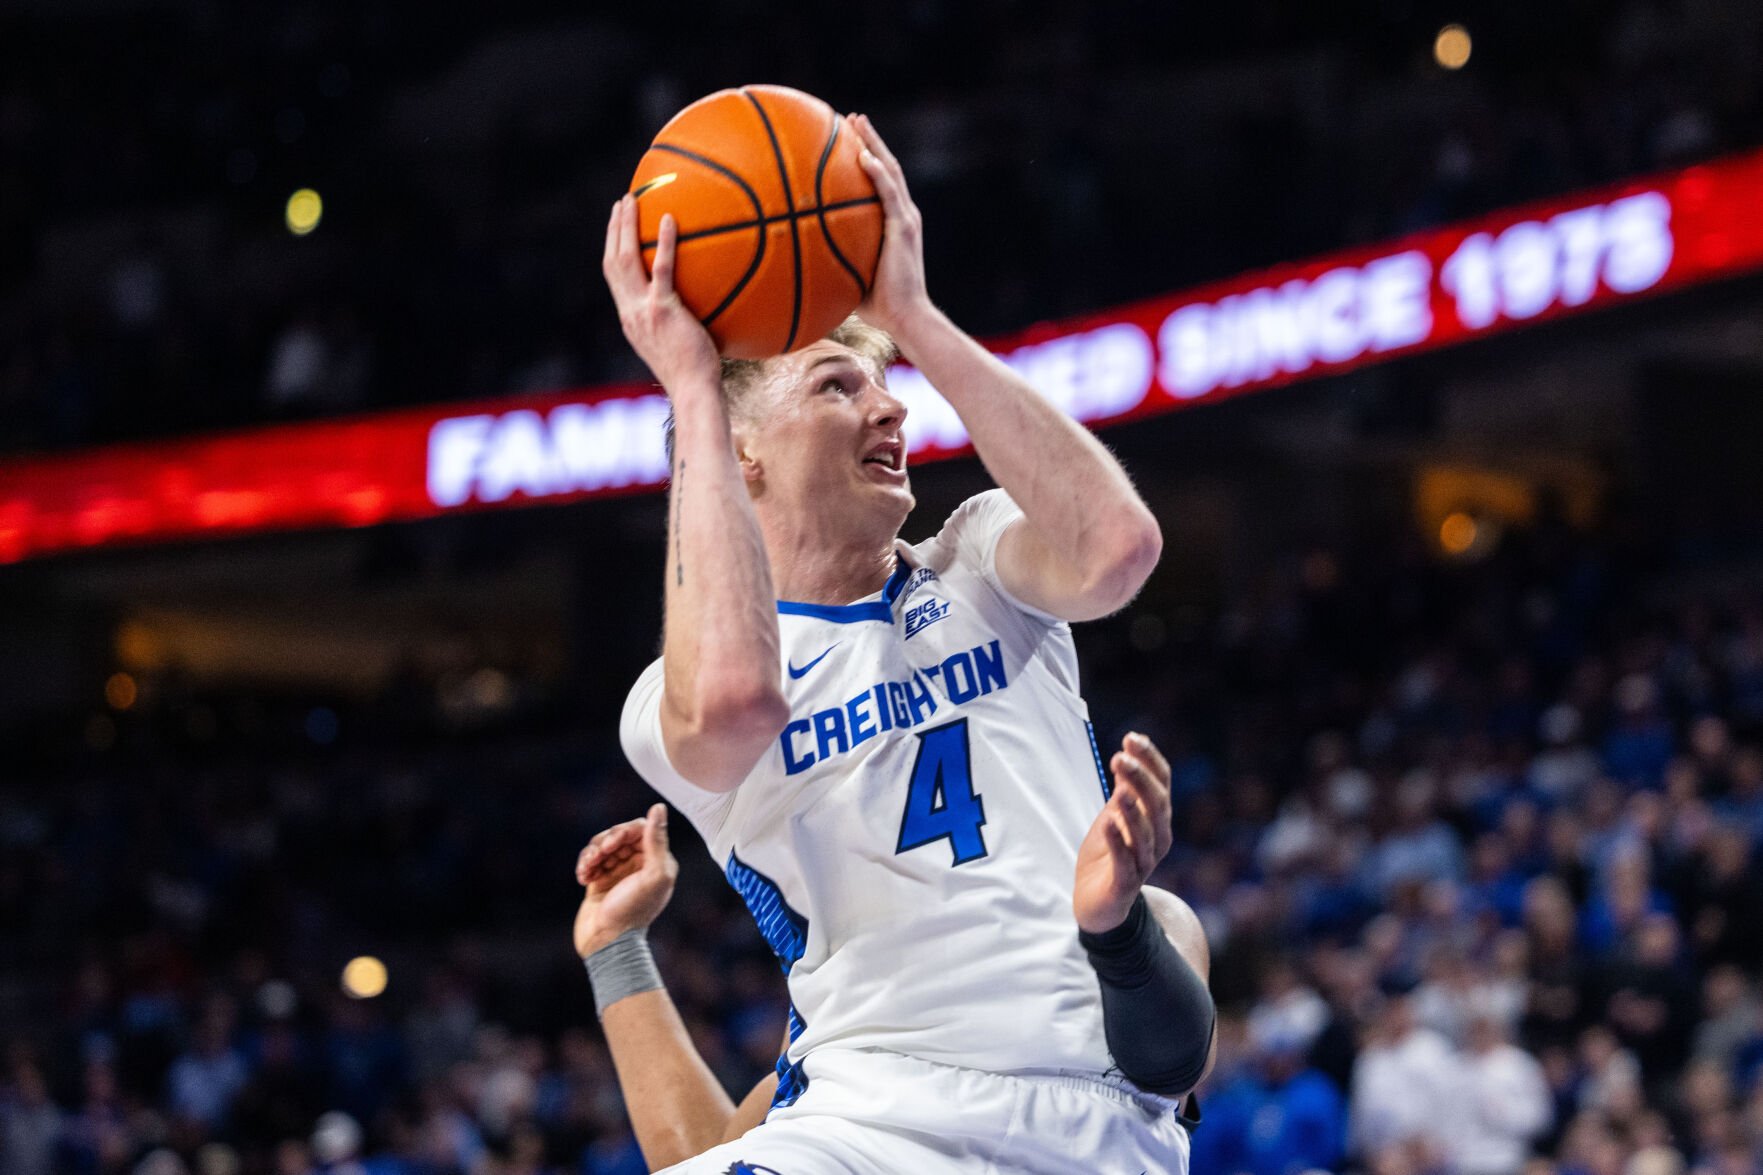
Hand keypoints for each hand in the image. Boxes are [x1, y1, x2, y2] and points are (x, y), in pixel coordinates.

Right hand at [573, 803, 679, 957]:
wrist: (607, 943)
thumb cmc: (634, 910)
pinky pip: (590, 860)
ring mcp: (618, 873)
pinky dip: (585, 865)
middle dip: (605, 842)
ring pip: (601, 846)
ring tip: (588, 869)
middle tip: (599, 855)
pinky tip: (583, 878)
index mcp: (656, 861)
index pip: (639, 828)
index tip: (612, 844)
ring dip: (592, 853)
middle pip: (618, 835)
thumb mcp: (653, 874)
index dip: (623, 831)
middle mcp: (639, 865)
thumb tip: (658, 807)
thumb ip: (657, 841)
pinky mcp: (599, 881)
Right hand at [602, 195, 721, 391]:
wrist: (693, 391)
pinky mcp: (662, 311)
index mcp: (630, 319)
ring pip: (625, 260)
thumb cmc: (695, 374)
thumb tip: (700, 304)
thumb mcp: (679, 344)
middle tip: (622, 202)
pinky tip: (669, 219)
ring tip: (634, 199)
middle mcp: (629, 313)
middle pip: (612, 262)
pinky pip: (661, 269)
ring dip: (626, 227)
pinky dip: (663, 242)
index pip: (614, 278)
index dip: (612, 249)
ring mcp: (642, 311)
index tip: (618, 226)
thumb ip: (679, 321)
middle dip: (614, 229)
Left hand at [848, 114, 932, 341]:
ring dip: (873, 143)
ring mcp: (906, 218)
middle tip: (851, 118)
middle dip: (869, 139)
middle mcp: (903, 215)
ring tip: (857, 121)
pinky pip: (889, 192)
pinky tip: (863, 155)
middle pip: (886, 167)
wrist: (906, 317)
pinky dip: (878, 172)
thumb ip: (831, 260)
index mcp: (894, 224)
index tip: (847, 140)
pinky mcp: (904, 227)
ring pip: (890, 170)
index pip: (880, 183)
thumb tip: (796, 258)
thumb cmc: (878, 306)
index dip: (866, 158)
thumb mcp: (849, 275)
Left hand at [1074, 732, 1174, 934]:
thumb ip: (1125, 788)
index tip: (1131, 738)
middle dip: (1141, 779)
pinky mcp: (1125, 884)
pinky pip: (1125, 862)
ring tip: (1119, 789)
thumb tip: (1128, 752)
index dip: (1150, 760)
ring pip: (1144, 834)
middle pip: (1157, 805)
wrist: (1098, 904)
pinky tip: (1107, 823)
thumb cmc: (1109, 855)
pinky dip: (1117, 842)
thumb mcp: (1115, 815)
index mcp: (1158, 819)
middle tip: (1120, 758)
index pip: (1162, 783)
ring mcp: (1144, 863)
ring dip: (1132, 810)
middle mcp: (1158, 839)